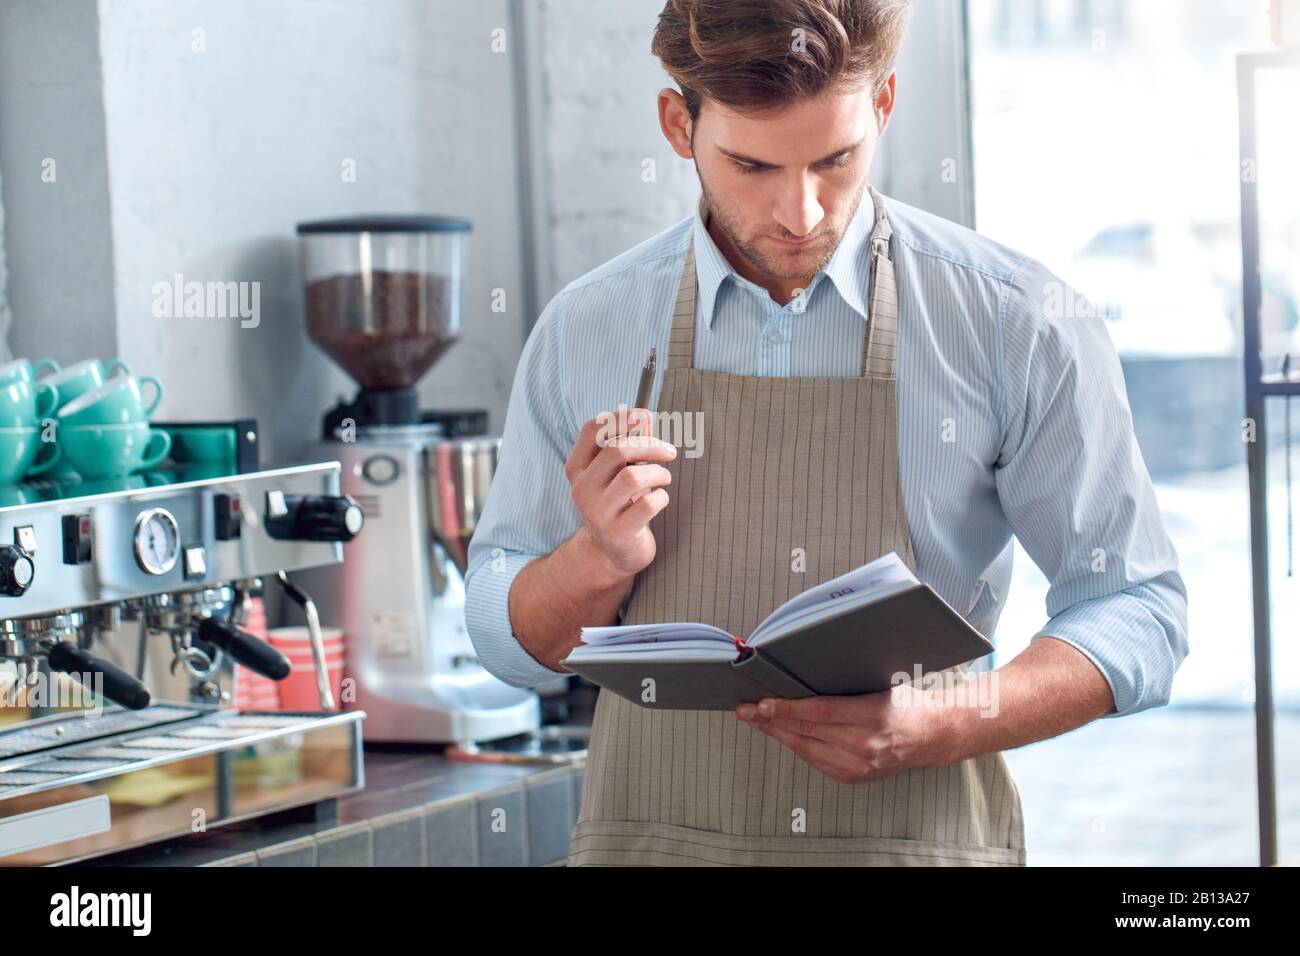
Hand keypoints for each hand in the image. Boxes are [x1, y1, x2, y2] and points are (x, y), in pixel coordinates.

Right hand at [564, 408, 676, 581]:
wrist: (609, 553)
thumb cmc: (618, 503)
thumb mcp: (616, 473)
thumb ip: (629, 445)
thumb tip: (645, 418)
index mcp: (577, 469)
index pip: (592, 430)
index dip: (620, 417)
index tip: (645, 415)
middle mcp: (582, 489)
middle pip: (617, 451)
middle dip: (650, 445)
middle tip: (669, 452)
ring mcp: (598, 513)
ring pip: (633, 477)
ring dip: (658, 473)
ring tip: (664, 478)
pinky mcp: (618, 533)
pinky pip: (648, 504)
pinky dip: (661, 497)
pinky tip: (659, 500)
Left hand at [735, 685, 955, 784]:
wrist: (932, 737)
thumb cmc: (906, 703)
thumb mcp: (880, 683)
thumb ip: (845, 682)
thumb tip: (802, 671)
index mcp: (870, 716)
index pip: (818, 713)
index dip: (785, 709)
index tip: (760, 704)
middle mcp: (863, 745)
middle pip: (805, 733)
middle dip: (770, 721)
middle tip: (745, 710)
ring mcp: (857, 765)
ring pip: (805, 749)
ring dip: (777, 734)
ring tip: (755, 720)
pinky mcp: (853, 777)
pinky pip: (815, 760)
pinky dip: (795, 745)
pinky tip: (781, 734)